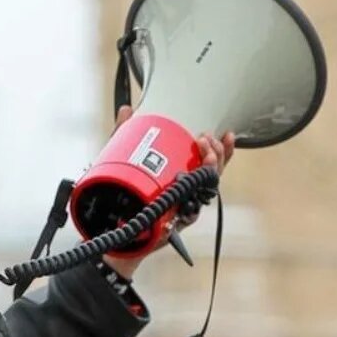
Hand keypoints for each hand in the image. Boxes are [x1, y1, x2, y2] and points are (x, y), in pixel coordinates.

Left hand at [102, 105, 235, 278]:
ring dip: (211, 168)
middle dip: (217, 153)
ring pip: (207, 189)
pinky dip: (195, 199)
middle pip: (214, 174)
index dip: (222, 150)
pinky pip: (191, 212)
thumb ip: (124, 134)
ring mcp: (183, 208)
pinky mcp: (175, 223)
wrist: (111, 227)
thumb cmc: (123, 194)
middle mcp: (188, 193)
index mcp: (183, 177)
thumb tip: (127, 109)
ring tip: (205, 153)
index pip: (210, 163)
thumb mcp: (123, 159)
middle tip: (205, 139)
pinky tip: (194, 185)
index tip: (224, 134)